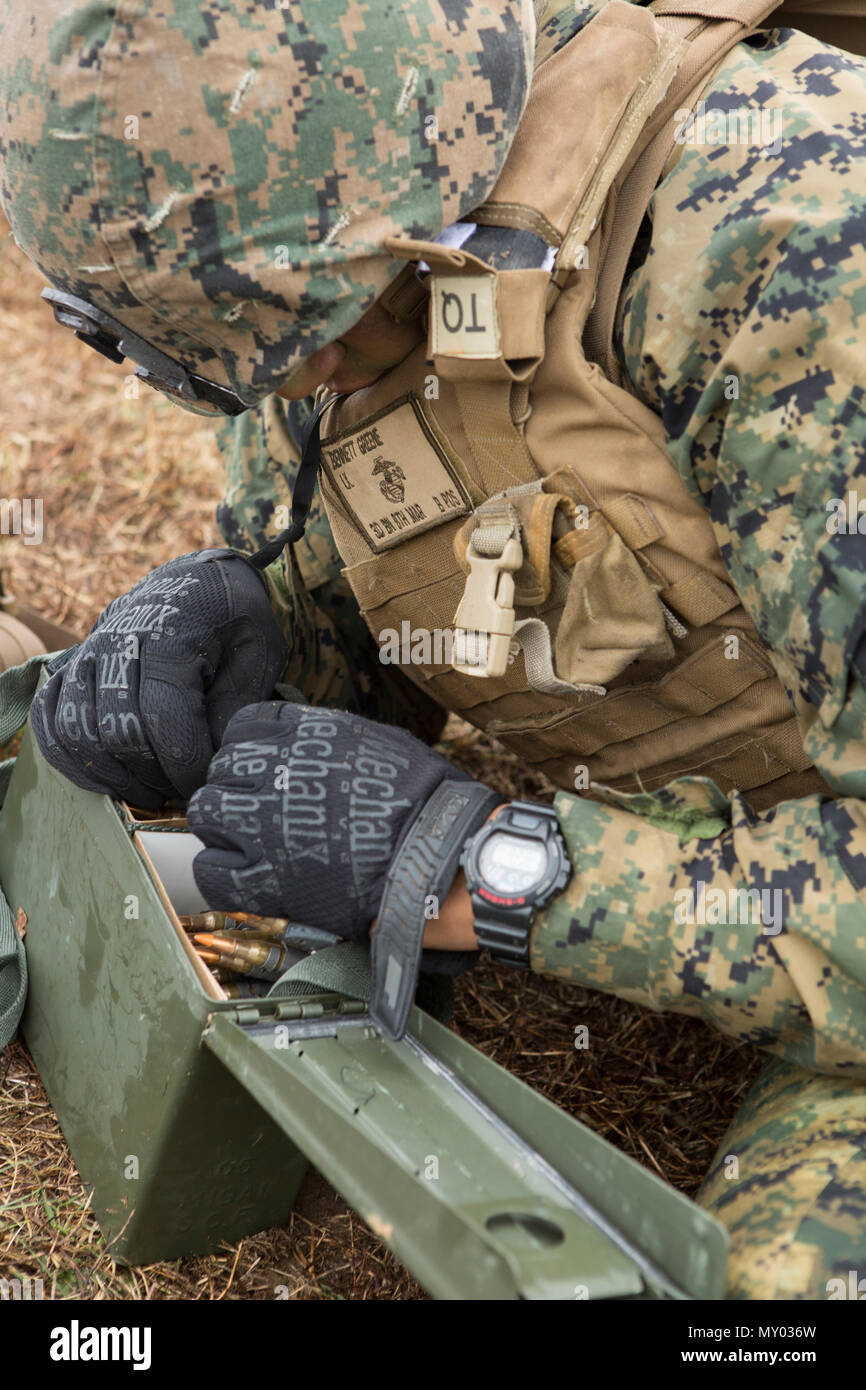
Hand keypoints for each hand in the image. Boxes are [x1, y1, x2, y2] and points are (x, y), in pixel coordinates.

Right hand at [30, 549, 286, 806]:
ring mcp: (88, 654)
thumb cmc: (234, 618)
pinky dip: (68, 755)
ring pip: (75, 729)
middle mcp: (118, 645)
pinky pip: (48, 717)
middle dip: (151, 775)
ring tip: (145, 789)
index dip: (183, 766)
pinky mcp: (71, 664)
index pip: (164, 720)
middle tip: (177, 790)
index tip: (202, 784)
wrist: (199, 578)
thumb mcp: (258, 653)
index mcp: (170, 640)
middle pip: (117, 731)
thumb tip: (212, 759)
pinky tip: (105, 774)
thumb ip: (235, 706)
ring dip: (109, 773)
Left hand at [187, 702, 482, 944]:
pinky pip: (211, 869)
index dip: (250, 749)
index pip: (245, 725)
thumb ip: (329, 738)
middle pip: (222, 767)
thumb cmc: (423, 798)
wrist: (435, 856)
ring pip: (205, 811)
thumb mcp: (376, 741)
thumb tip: (306, 737)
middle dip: (234, 785)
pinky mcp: (264, 877)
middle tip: (256, 807)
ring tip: (246, 839)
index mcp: (306, 735)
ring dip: (221, 823)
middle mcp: (276, 772)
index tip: (262, 768)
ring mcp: (264, 826)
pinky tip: (243, 874)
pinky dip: (221, 871)